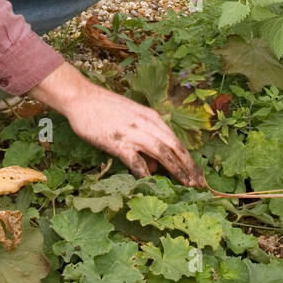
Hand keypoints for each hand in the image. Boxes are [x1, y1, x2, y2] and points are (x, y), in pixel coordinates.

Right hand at [31, 64, 205, 186]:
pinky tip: (152, 182)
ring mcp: (133, 132)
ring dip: (176, 169)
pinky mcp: (117, 142)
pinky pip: (135, 160)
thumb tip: (156, 167)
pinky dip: (145, 172)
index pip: (176, 141)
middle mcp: (147, 124)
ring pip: (162, 152)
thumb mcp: (132, 121)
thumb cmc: (105, 109)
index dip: (189, 159)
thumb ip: (145, 141)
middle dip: (189, 167)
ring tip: (186, 184)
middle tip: (200, 183)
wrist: (82, 98)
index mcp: (152, 118)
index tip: (198, 174)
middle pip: (175, 147)